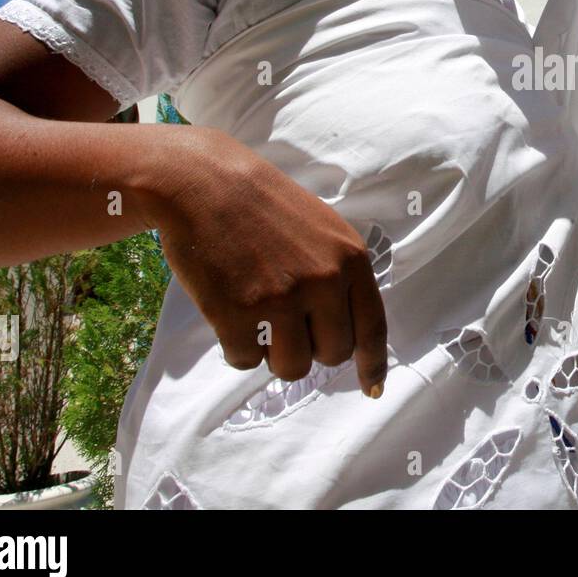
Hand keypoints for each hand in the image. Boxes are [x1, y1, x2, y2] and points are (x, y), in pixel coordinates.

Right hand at [144, 127, 387, 394]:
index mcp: (350, 259)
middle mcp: (323, 281)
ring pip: (292, 367)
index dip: (372, 366)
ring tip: (260, 321)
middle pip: (332, 355)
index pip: (372, 328)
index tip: (371, 392)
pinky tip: (230, 317)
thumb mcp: (324, 230)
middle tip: (287, 324)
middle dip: (312, 349)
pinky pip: (246, 361)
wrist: (204, 184)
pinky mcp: (236, 312)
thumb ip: (342, 277)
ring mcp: (279, 298)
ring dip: (275, 354)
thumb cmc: (265, 208)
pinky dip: (238, 349)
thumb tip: (353, 337)